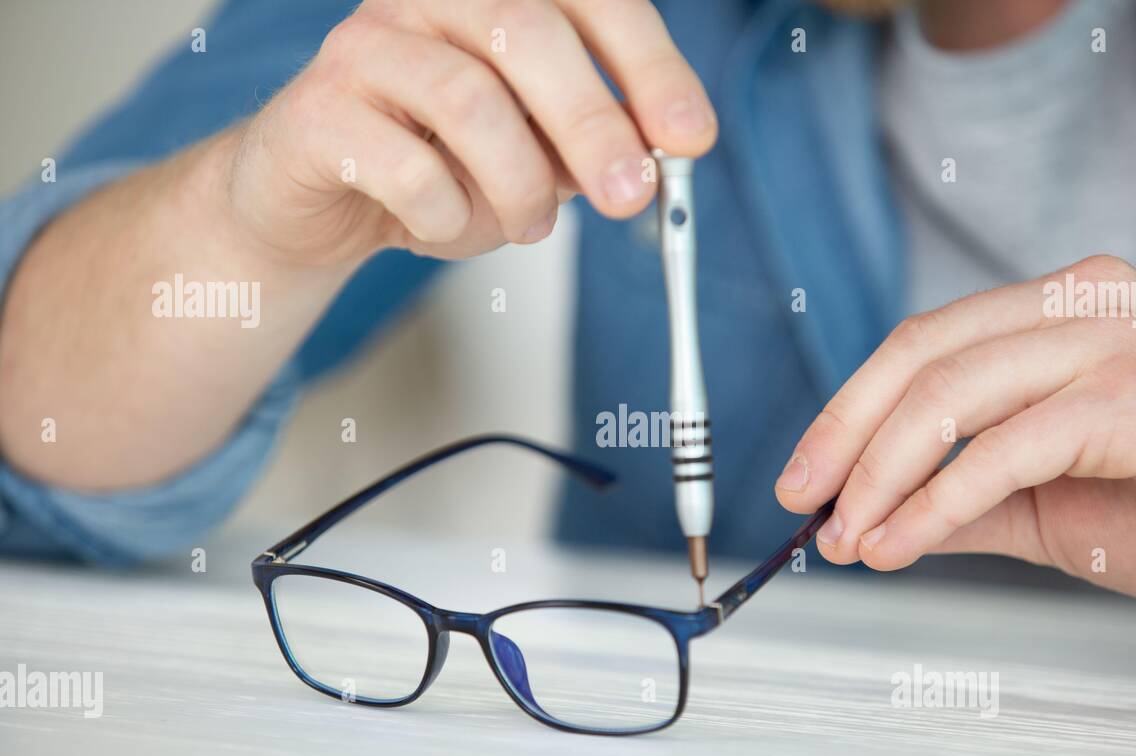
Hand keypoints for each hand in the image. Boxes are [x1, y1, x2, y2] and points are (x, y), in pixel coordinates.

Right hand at [222, 0, 715, 266]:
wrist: (320, 200)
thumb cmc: (435, 165)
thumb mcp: (533, 155)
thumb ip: (588, 144)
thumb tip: (654, 157)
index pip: (589, 0)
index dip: (649, 64)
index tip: (692, 136)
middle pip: (528, 33)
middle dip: (594, 124)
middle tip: (629, 197)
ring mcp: (365, 46)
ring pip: (468, 100)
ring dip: (518, 185)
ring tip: (527, 227)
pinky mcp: (317, 112)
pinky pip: (404, 169)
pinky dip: (445, 216)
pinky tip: (442, 225)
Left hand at [774, 256, 1135, 605]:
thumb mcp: (1041, 505)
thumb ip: (957, 499)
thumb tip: (864, 520)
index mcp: (1059, 311)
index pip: (924, 343)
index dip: (850, 409)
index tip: (806, 475)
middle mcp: (1083, 302)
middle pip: (922, 353)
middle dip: (846, 434)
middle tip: (803, 502)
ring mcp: (1112, 337)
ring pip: (952, 393)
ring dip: (882, 475)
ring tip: (847, 539)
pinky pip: (1005, 447)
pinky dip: (938, 501)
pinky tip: (901, 542)